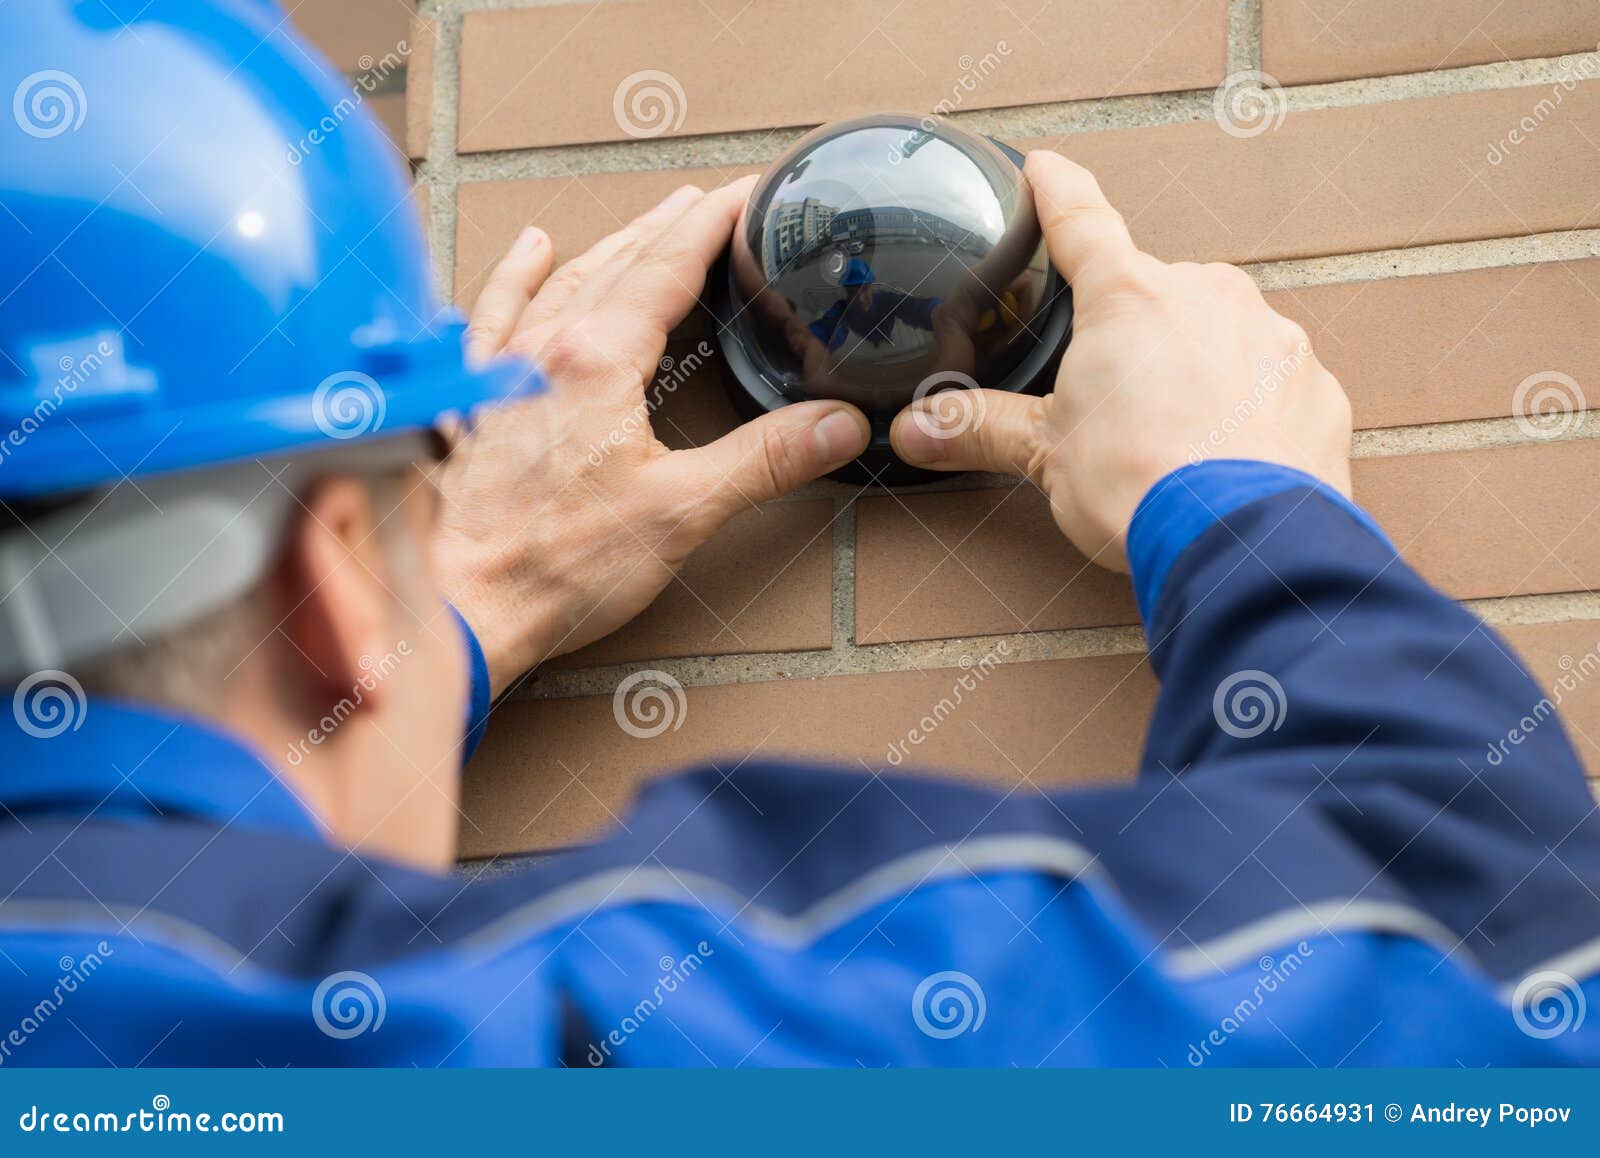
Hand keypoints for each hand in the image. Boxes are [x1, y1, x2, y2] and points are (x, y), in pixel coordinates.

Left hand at [434, 180, 870, 696]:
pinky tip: (526, 255)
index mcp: (598, 358)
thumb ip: (763, 461)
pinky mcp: (468, 405)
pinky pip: (491, 316)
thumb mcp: (680, 512)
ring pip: (560, 282)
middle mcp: (543, 349)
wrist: (451, 607)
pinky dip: (514, 278)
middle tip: (711, 202)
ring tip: (645, 222)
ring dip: (609, 246)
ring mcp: (499, 373)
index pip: (670, 265)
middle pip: (618, 263)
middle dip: (671, 227)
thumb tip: (836, 426)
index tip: (749, 195)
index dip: (715, 224)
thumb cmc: (550, 566)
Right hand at [889, 150, 1352, 570]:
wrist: (1240, 542)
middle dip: (1136, 335)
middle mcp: (1206, 296)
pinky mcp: (1316, 387)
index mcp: (1127, 297)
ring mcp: (1270, 337)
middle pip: (1155, 294)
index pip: (1080, 221)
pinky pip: (1272, 384)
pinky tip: (1226, 459)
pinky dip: (1249, 412)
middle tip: (1114, 399)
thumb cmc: (1140, 483)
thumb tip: (915, 429)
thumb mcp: (1043, 454)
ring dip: (1197, 372)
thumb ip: (979, 427)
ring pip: (1220, 335)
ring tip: (1174, 441)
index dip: (1056, 190)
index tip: (1046, 167)